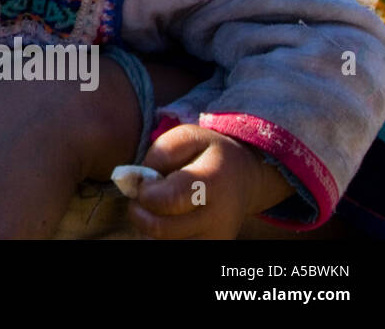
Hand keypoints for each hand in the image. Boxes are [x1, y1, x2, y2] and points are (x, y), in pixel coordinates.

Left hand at [130, 124, 294, 238]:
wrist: (245, 179)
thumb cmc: (207, 155)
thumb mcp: (186, 137)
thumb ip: (160, 154)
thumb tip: (140, 182)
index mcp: (212, 182)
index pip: (169, 199)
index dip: (145, 193)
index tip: (145, 184)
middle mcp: (218, 217)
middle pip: (160, 228)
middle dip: (139, 213)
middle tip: (143, 198)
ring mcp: (216, 238)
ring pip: (162, 243)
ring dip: (149, 227)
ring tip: (158, 208)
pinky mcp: (212, 249)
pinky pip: (171, 248)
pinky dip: (160, 237)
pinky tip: (167, 220)